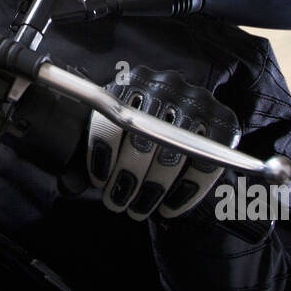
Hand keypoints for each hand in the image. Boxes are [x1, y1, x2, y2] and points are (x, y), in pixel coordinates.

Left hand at [86, 64, 240, 220]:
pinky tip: (170, 207)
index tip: (99, 182)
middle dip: (128, 177)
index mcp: (131, 82)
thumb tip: (68, 185)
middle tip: (118, 202)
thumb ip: (95, 151)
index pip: (112, 116)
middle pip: (144, 137)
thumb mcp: (114, 127)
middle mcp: (166, 86)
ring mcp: (197, 103)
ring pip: (173, 153)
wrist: (187, 110)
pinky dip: (187, 191)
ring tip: (139, 208)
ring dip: (153, 188)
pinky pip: (206, 164)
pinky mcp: (223, 123)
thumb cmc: (139, 126)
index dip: (103, 153)